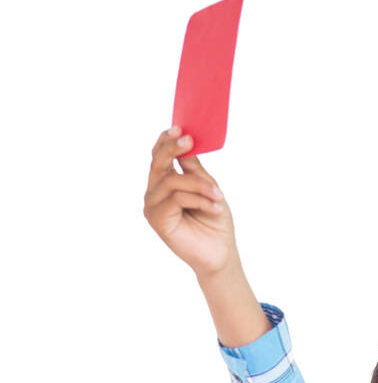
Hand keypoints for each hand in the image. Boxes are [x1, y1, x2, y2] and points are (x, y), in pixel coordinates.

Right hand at [143, 127, 238, 276]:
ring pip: (172, 181)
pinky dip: (198, 199)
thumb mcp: (208, 187)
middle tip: (188, 141)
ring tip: (218, 196)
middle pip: (158, 163)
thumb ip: (194, 167)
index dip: (166, 141)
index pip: (159, 156)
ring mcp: (153, 207)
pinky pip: (176, 198)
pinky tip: (213, 207)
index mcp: (164, 183)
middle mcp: (154, 193)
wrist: (220, 254)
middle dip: (173, 148)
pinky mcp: (157, 220)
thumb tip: (186, 140)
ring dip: (199, 185)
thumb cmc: (215, 222)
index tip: (180, 129)